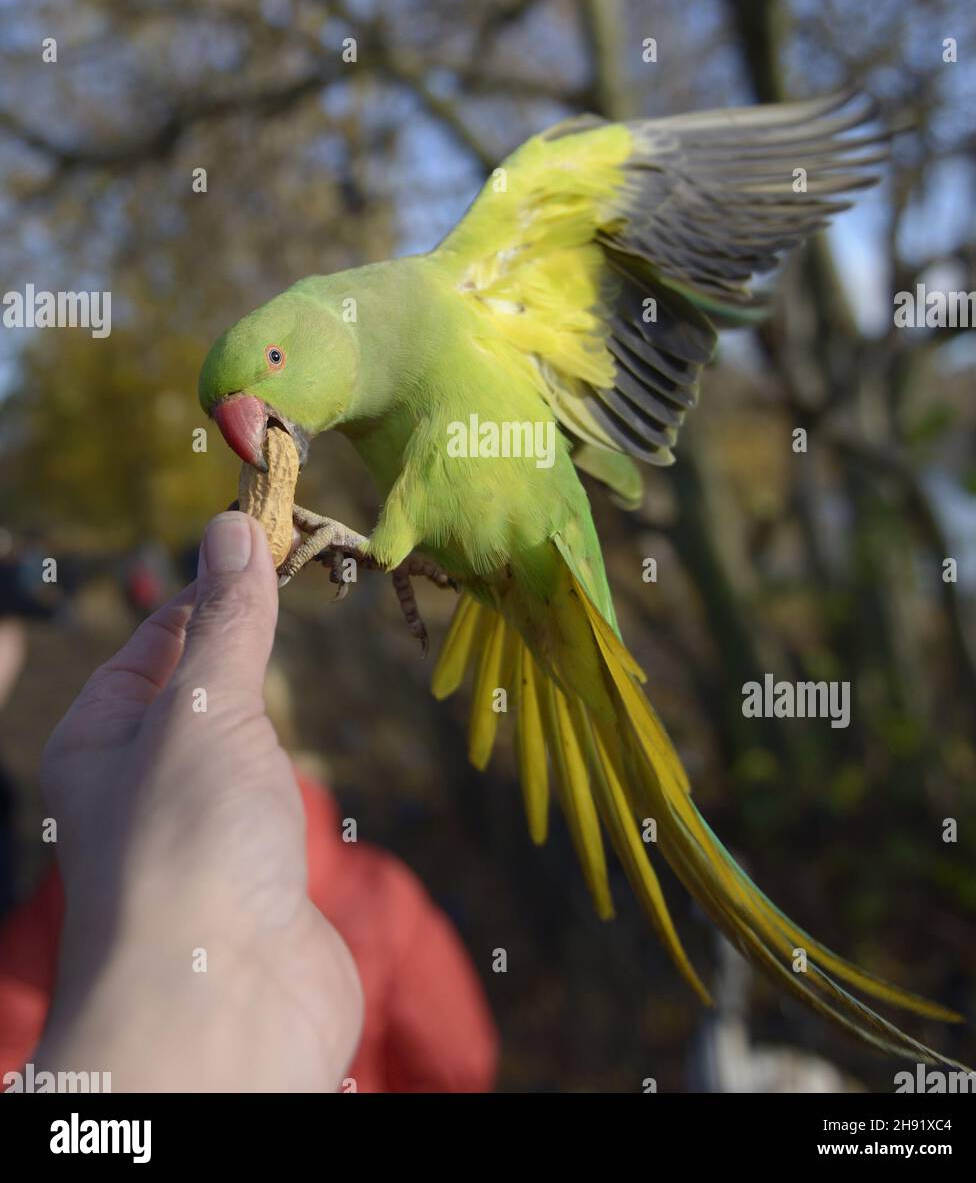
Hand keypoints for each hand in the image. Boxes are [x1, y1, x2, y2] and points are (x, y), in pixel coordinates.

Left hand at [35, 511, 361, 1091]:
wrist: (221, 1010)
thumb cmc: (186, 852)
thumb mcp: (203, 707)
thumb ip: (229, 621)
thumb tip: (229, 527)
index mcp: (101, 736)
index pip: (157, 634)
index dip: (212, 583)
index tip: (270, 536)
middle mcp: (144, 780)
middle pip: (201, 684)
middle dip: (249, 640)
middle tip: (303, 581)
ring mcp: (203, 830)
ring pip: (244, 743)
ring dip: (274, 711)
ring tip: (308, 660)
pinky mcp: (257, 874)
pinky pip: (278, 801)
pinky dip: (301, 775)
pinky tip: (313, 763)